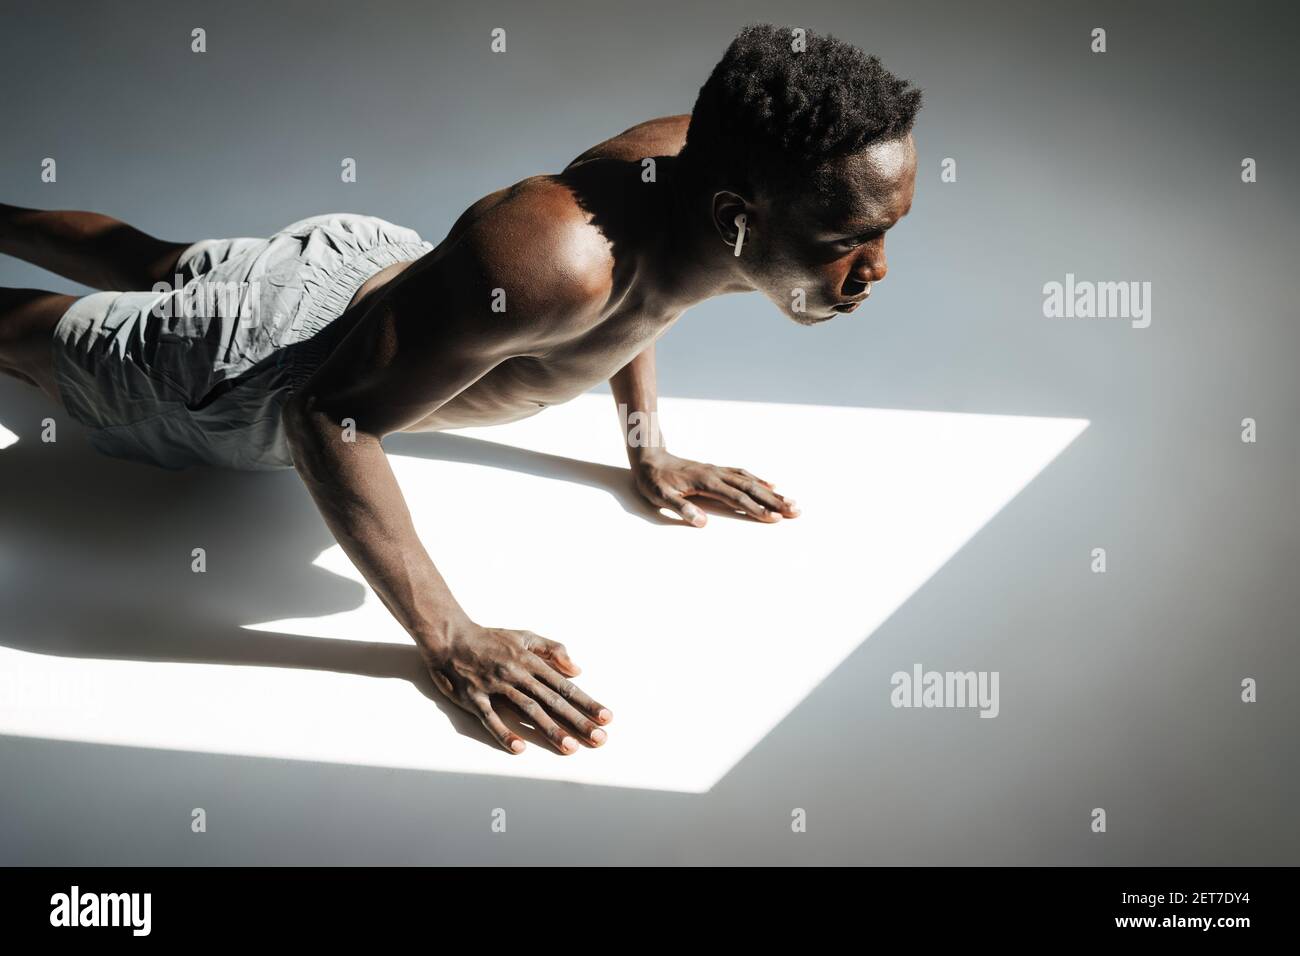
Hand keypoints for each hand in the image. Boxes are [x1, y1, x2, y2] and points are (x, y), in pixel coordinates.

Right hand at [420, 623, 611, 754]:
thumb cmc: (489, 638)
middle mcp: (517, 674)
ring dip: (550, 729)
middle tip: (598, 739)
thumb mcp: (525, 635)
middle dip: (577, 721)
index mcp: (531, 661)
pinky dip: (504, 733)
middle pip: (552, 701)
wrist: (450, 635)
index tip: (606, 718)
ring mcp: (495, 686)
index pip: (565, 686)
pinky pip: (491, 718)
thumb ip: (553, 649)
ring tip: (569, 747)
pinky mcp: (473, 698)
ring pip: (527, 710)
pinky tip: (519, 748)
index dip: (586, 702)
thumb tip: (577, 668)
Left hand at [632, 449, 799, 526]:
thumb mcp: (660, 497)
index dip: (756, 509)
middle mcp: (717, 474)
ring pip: (751, 481)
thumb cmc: (654, 480)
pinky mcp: (717, 471)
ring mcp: (718, 471)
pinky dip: (759, 480)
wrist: (650, 458)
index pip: (737, 498)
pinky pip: (743, 474)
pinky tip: (770, 486)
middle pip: (751, 488)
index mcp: (706, 482)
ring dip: (772, 492)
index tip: (774, 518)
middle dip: (774, 501)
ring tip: (791, 501)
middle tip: (796, 511)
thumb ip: (681, 509)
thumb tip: (702, 523)